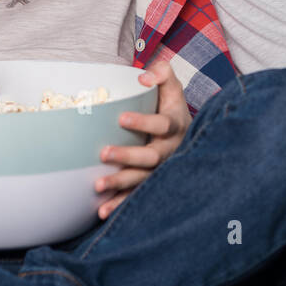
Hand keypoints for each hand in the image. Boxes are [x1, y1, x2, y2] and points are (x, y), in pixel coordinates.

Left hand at [95, 58, 190, 218]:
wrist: (188, 135)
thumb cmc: (171, 107)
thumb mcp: (172, 88)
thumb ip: (162, 73)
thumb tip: (141, 78)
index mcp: (175, 126)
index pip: (162, 124)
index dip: (144, 122)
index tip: (121, 118)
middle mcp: (170, 150)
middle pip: (151, 157)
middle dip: (128, 156)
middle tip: (104, 153)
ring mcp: (162, 170)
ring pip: (143, 180)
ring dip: (121, 184)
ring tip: (98, 185)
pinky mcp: (152, 184)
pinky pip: (136, 196)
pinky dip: (120, 205)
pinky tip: (102, 212)